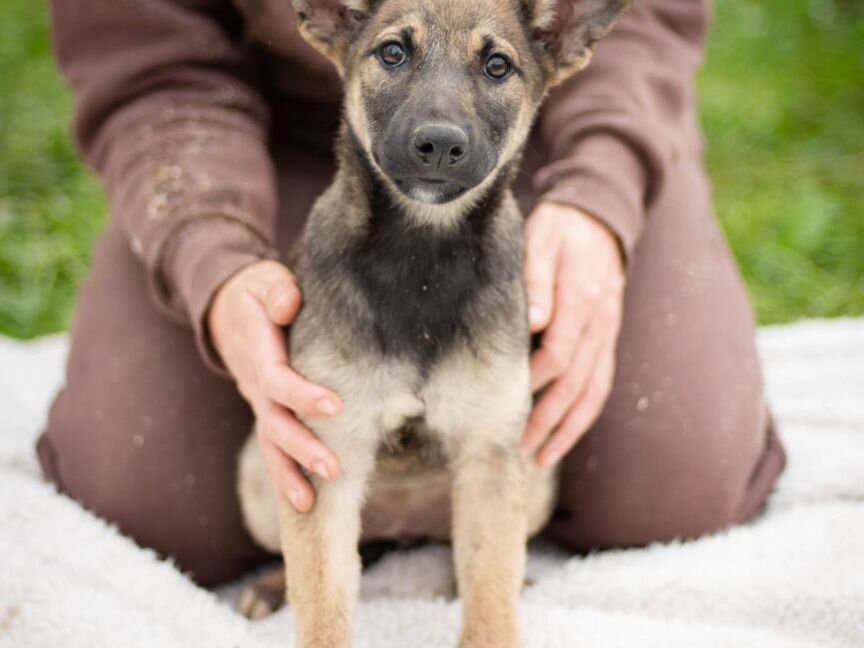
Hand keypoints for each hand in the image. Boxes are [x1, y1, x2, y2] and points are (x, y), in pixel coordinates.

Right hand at [209, 260, 342, 511]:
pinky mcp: (267, 411)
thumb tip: (288, 304)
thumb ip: (277, 291)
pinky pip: (273, 446)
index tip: (336, 406)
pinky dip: (285, 474)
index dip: (304, 396)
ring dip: (290, 473)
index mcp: (257, 353)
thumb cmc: (257, 292)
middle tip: (333, 468)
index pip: (279, 381)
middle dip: (303, 449)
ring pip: (270, 443)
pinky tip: (303, 501)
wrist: (227, 308)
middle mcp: (255, 384)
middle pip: (275, 423)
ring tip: (310, 502)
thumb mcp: (265, 279)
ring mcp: (258, 402)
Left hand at [520, 203, 625, 466]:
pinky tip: (565, 434)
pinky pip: (602, 383)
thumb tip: (533, 321)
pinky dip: (585, 414)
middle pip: (576, 382)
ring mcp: (607, 334)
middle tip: (521, 449)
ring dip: (569, 428)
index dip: (534, 381)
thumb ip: (537, 279)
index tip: (505, 402)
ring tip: (542, 457)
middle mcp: (599, 322)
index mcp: (581, 298)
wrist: (599, 218)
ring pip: (593, 391)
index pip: (558, 352)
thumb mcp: (542, 239)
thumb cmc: (560, 230)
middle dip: (548, 419)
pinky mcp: (608, 340)